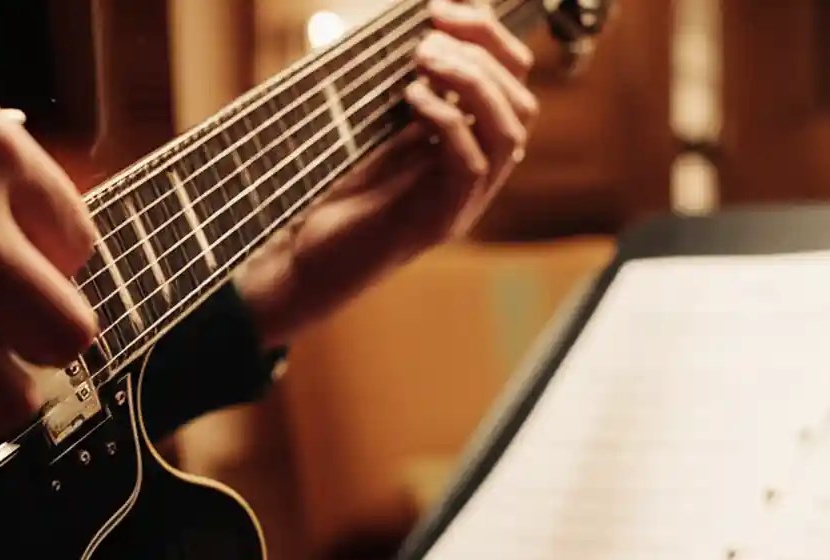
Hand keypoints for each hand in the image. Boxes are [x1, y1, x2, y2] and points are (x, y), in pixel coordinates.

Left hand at [236, 0, 536, 346]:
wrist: (307, 263)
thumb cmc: (334, 195)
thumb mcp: (373, 130)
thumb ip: (401, 89)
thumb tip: (415, 28)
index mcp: (469, 146)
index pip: (512, 82)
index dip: (489, 36)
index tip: (443, 7)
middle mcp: (478, 174)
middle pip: (522, 101)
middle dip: (484, 52)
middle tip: (430, 32)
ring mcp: (464, 200)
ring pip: (508, 130)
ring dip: (471, 82)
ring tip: (422, 57)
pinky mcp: (439, 220)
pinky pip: (469, 162)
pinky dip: (447, 119)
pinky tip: (412, 97)